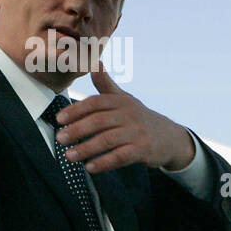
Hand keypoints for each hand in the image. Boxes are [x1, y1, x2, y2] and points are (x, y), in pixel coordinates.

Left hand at [54, 62, 194, 173]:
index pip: (95, 103)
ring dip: (86, 149)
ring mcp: (137, 132)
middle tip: (60, 139)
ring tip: (69, 156)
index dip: (76, 110)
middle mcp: (129, 114)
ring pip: (107, 140)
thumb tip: (94, 63)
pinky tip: (90, 167)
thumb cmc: (139, 118)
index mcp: (121, 101)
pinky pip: (120, 157)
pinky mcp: (143, 150)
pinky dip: (104, 162)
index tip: (59, 119)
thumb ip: (106, 85)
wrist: (170, 138)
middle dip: (77, 130)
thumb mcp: (124, 99)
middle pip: (99, 121)